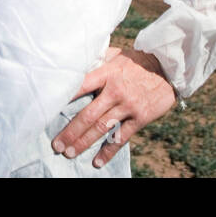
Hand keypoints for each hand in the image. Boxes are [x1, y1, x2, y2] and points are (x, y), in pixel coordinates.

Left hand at [52, 47, 177, 168]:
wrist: (168, 67)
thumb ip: (97, 60)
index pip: (80, 86)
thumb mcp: (116, 54)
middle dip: (70, 131)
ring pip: (101, 128)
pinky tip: (97, 161)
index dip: (64, 97)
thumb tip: (75, 60)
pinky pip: (121, 138)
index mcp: (107, 73)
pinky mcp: (140, 118)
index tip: (47, 109)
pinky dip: (109, 151)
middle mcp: (115, 91)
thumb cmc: (137, 60)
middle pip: (88, 114)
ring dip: (84, 142)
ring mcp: (128, 106)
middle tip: (56, 144)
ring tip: (69, 153)